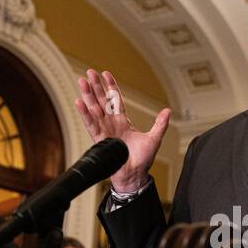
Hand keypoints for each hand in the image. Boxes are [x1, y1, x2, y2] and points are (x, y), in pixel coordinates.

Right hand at [73, 69, 170, 194]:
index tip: (106, 73)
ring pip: (94, 109)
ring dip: (87, 95)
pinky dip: (85, 114)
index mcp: (123, 121)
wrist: (134, 176)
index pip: (115, 99)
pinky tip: (79, 102)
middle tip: (89, 72)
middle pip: (101, 100)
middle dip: (96, 86)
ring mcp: (105, 131)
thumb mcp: (154, 139)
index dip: (111, 86)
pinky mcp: (100, 140)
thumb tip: (168, 111)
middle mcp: (111, 124)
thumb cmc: (143, 160)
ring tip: (81, 81)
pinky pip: (91, 124)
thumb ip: (160, 124)